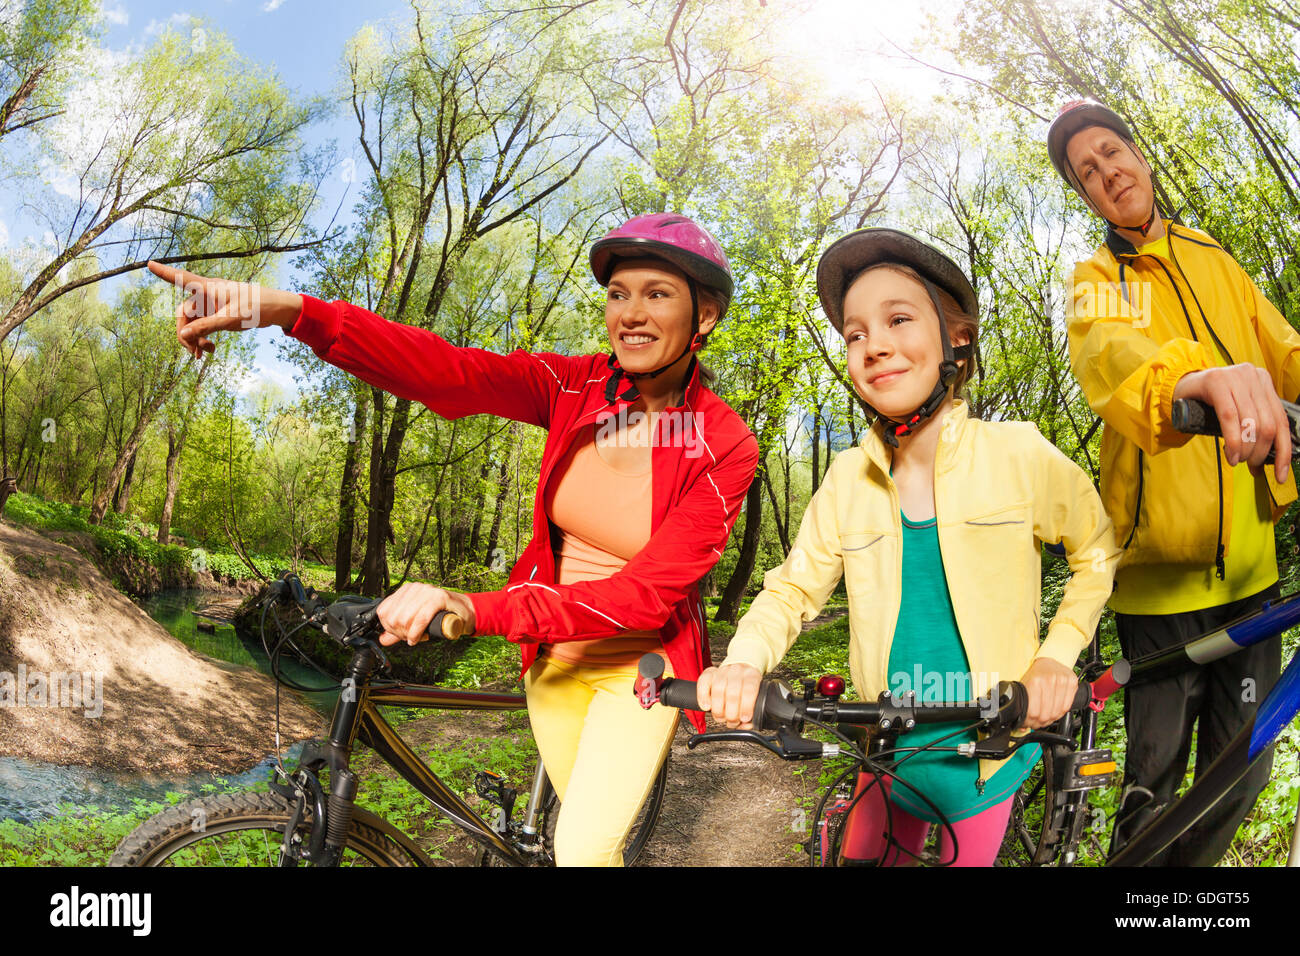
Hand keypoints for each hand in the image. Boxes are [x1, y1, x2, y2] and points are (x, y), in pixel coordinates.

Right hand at [147, 260, 303, 358]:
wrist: (276, 309)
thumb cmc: (256, 306)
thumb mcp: (230, 318)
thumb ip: (206, 326)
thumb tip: (182, 334)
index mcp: (208, 288)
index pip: (182, 278)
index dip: (165, 273)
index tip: (149, 263)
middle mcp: (206, 296)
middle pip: (183, 313)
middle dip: (185, 332)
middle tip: (193, 352)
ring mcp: (211, 306)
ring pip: (192, 323)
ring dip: (195, 339)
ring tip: (207, 353)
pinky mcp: (217, 315)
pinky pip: (203, 327)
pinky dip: (203, 339)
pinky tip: (209, 350)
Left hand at [375, 583, 476, 646]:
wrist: (465, 612)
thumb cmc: (441, 615)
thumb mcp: (416, 621)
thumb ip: (399, 629)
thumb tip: (383, 639)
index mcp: (406, 590)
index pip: (384, 611)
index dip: (388, 627)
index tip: (399, 634)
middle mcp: (415, 588)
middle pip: (393, 617)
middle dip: (399, 632)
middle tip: (409, 637)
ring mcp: (427, 591)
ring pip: (405, 618)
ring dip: (408, 634)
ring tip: (416, 637)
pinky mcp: (438, 598)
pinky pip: (420, 619)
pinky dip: (416, 633)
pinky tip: (417, 639)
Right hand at [695, 662, 762, 728]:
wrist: (739, 673)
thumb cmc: (746, 690)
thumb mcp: (755, 699)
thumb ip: (753, 714)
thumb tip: (746, 725)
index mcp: (752, 675)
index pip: (749, 689)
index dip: (746, 706)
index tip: (744, 718)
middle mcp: (737, 671)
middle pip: (732, 692)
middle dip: (731, 713)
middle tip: (732, 721)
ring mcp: (722, 671)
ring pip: (717, 689)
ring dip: (718, 709)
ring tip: (721, 717)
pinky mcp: (709, 673)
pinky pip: (703, 682)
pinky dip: (703, 697)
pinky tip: (706, 707)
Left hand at [1018, 657, 1076, 729]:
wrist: (1048, 660)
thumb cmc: (1035, 674)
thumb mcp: (1024, 687)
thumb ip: (1023, 704)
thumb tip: (1022, 727)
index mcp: (1035, 682)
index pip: (1034, 712)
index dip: (1030, 722)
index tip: (1027, 724)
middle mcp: (1050, 680)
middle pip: (1046, 714)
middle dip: (1039, 723)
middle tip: (1035, 723)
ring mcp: (1062, 681)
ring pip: (1057, 712)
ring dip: (1050, 720)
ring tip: (1044, 720)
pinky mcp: (1072, 682)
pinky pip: (1067, 706)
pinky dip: (1060, 714)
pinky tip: (1054, 713)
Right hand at [1173, 364, 1290, 482]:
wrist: (1178, 387)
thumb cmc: (1208, 401)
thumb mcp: (1237, 409)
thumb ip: (1254, 425)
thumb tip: (1269, 459)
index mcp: (1264, 381)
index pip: (1281, 420)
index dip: (1283, 450)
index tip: (1280, 473)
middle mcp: (1253, 375)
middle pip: (1267, 424)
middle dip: (1260, 453)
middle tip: (1251, 466)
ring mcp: (1235, 377)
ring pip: (1250, 423)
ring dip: (1246, 450)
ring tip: (1238, 460)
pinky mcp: (1216, 382)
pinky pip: (1229, 418)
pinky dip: (1233, 441)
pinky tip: (1231, 455)